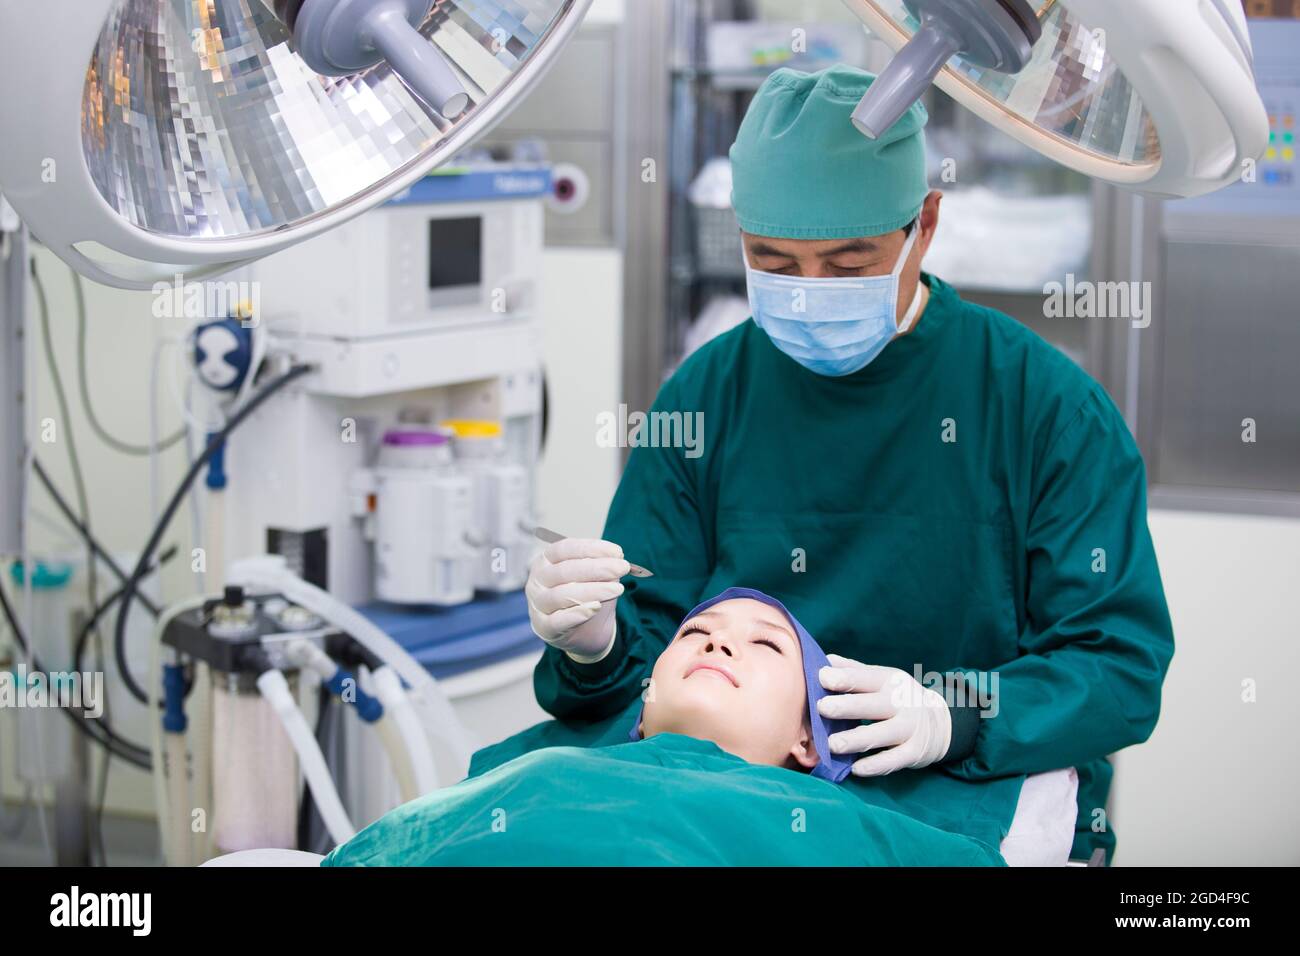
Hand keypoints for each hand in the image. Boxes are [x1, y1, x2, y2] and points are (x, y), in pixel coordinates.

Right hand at [525, 537, 628, 661]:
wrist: (585, 631)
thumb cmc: (587, 596)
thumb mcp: (596, 577)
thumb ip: (602, 567)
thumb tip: (616, 557)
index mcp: (546, 560)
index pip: (565, 549)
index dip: (591, 548)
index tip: (617, 552)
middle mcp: (537, 580)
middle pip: (564, 571)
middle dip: (596, 568)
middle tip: (622, 568)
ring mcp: (537, 605)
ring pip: (561, 595)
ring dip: (593, 590)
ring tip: (617, 589)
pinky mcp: (543, 627)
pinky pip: (557, 621)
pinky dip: (577, 614)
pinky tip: (595, 607)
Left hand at [816, 654, 951, 775]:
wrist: (940, 721)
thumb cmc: (898, 697)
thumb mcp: (881, 678)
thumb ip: (853, 671)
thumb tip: (823, 660)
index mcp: (889, 681)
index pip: (864, 678)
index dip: (844, 678)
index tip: (821, 678)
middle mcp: (901, 703)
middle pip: (872, 705)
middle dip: (847, 706)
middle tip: (822, 708)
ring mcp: (909, 728)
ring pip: (881, 734)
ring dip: (855, 740)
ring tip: (832, 745)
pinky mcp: (914, 752)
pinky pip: (893, 760)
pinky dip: (875, 766)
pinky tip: (855, 769)